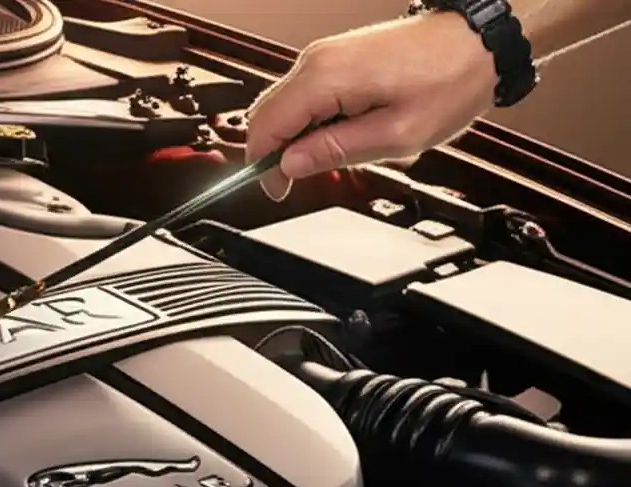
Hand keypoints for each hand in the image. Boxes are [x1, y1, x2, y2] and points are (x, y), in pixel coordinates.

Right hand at [245, 12, 498, 199]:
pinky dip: (308, 122)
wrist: (477, 41)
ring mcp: (325, 56)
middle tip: (297, 184)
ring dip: (294, 139)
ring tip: (331, 159)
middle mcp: (317, 60)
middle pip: (266, 114)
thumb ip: (335, 151)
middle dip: (273, 154)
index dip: (262, 165)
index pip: (266, 125)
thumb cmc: (449, 80)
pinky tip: (338, 137)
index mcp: (326, 77)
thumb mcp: (396, 135)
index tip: (276, 192)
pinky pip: (303, 95)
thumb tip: (290, 165)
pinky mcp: (336, 58)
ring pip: (283, 106)